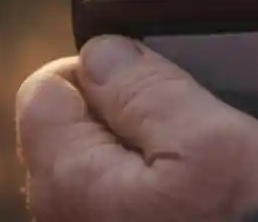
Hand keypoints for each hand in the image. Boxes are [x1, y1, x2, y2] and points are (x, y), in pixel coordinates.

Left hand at [16, 36, 257, 221]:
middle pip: (77, 128)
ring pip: (111, 166)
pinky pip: (135, 201)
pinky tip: (210, 204)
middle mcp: (65, 216)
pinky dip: (168, 191)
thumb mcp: (212, 141)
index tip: (158, 87)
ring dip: (157, 154)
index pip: (45, 90)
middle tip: (196, 133)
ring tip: (211, 172)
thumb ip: (146, 90)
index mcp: (68, 179)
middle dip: (133, 115)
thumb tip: (100, 52)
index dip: (103, 73)